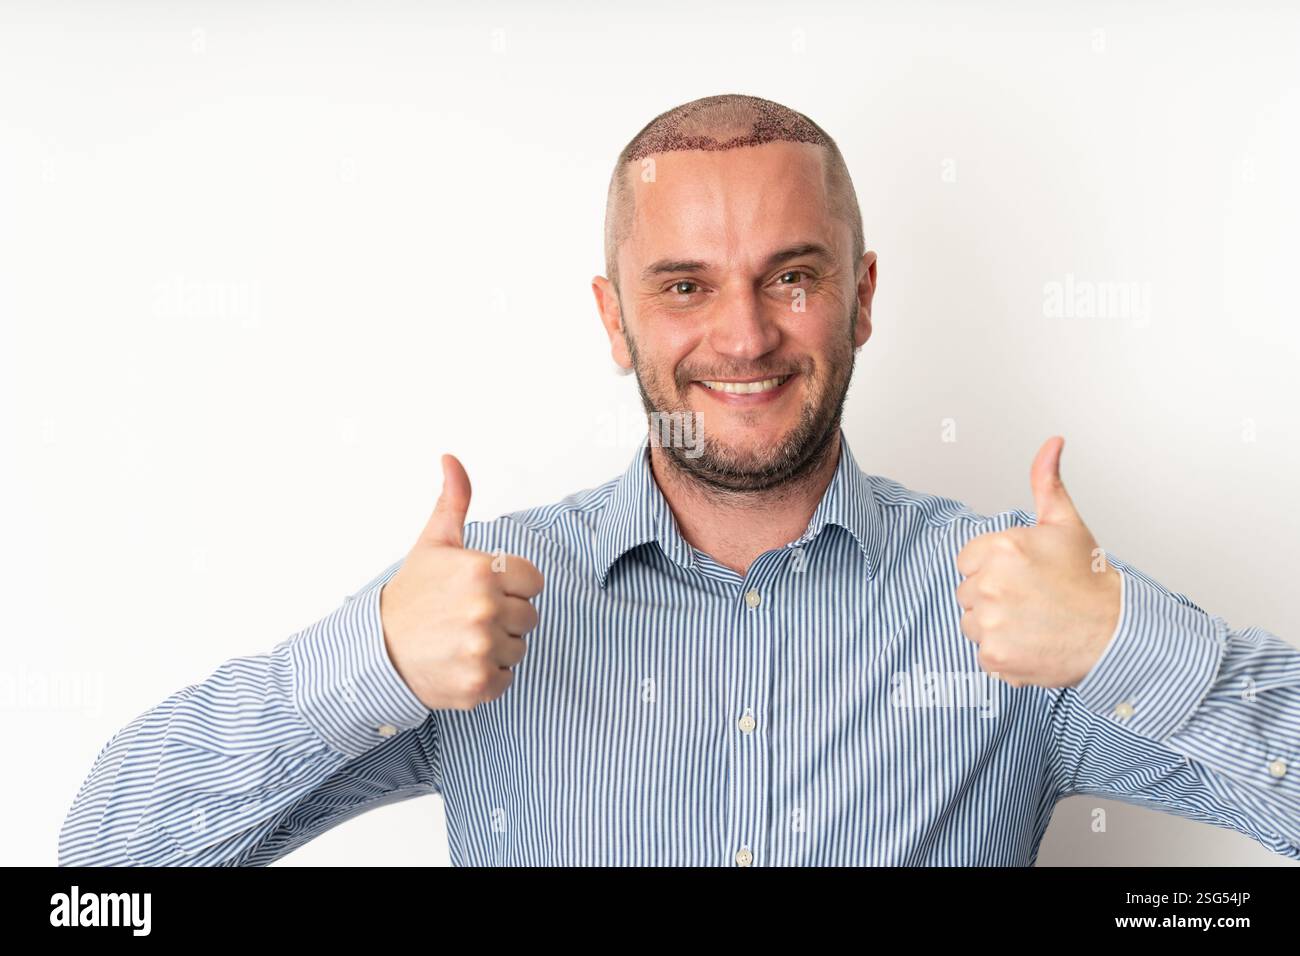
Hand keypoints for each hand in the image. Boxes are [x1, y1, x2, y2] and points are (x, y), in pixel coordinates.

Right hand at [379, 454, 543, 708]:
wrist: (375, 651)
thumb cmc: (411, 595)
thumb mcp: (433, 542)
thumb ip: (454, 500)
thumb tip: (451, 459)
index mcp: (482, 571)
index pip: (533, 581)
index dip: (511, 585)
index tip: (482, 590)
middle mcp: (485, 610)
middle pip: (529, 616)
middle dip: (504, 617)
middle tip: (465, 617)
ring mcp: (482, 649)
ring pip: (520, 648)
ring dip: (497, 647)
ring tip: (460, 639)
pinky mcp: (479, 684)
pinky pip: (508, 678)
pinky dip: (488, 676)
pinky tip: (459, 663)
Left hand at [954, 436, 1121, 687]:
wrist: (1115, 634)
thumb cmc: (1089, 580)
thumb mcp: (1066, 524)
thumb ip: (1047, 482)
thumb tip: (1051, 443)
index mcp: (1002, 547)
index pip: (967, 560)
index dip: (994, 567)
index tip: (1024, 575)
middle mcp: (991, 583)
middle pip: (967, 591)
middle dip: (992, 595)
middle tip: (1032, 599)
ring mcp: (991, 622)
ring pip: (971, 622)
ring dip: (995, 625)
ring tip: (1032, 621)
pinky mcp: (994, 655)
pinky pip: (981, 652)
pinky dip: (1002, 653)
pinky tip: (1030, 643)